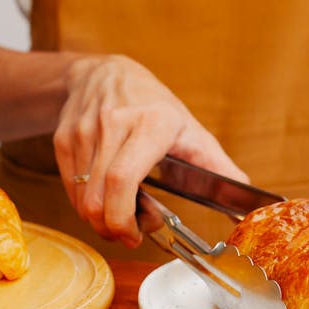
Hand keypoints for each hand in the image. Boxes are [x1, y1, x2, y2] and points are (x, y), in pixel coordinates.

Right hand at [54, 54, 246, 247]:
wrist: (102, 74)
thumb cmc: (152, 105)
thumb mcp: (190, 129)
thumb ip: (218, 168)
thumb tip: (245, 200)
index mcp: (151, 124)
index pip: (123, 179)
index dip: (123, 217)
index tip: (135, 234)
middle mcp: (114, 125)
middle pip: (98, 197)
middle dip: (110, 228)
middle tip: (127, 234)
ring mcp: (84, 132)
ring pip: (82, 197)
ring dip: (99, 218)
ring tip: (120, 213)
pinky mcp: (64, 140)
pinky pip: (70, 188)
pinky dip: (85, 203)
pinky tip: (104, 196)